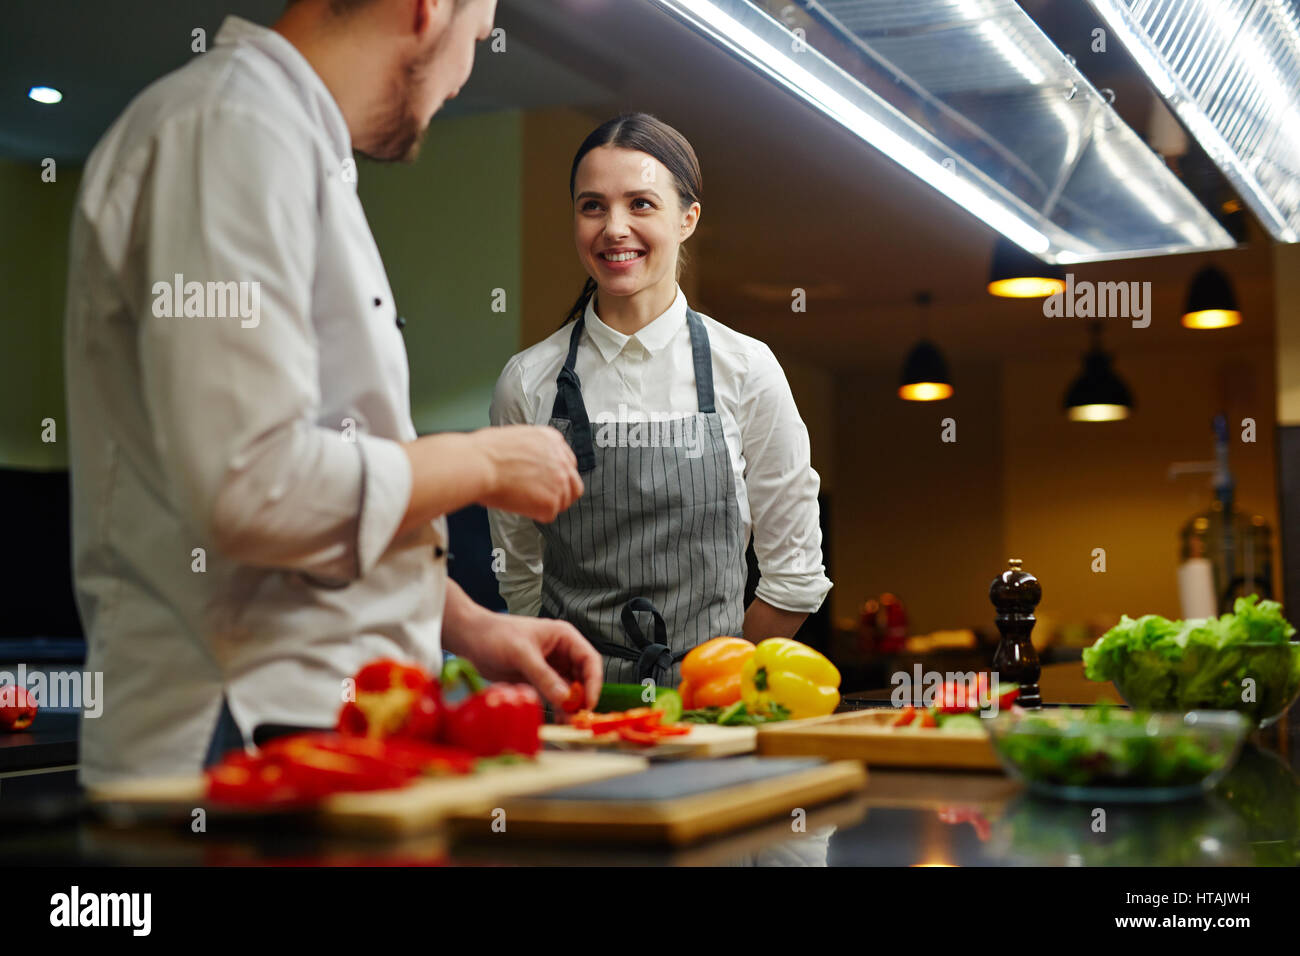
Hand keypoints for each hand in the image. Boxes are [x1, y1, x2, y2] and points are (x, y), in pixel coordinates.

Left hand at [463, 613, 602, 709]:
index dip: (593, 682)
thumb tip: (566, 699)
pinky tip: (558, 721)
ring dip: (571, 706)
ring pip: (570, 690)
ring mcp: (551, 668)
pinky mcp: (538, 681)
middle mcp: (562, 653)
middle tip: (579, 719)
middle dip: (583, 698)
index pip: (589, 660)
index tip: (588, 703)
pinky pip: (554, 696)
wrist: (470, 639)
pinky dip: (558, 708)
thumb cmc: (495, 635)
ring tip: (569, 725)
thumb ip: (544, 676)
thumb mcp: (521, 654)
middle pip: (583, 678)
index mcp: (564, 637)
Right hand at [474, 425, 582, 521]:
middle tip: (542, 498)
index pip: (567, 463)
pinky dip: (535, 514)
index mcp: (552, 440)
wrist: (480, 463)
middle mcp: (561, 460)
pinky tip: (519, 505)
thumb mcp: (517, 437)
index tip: (546, 481)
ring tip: (525, 501)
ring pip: (563, 501)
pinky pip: (548, 514)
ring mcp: (559, 481)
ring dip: (546, 504)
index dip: (556, 475)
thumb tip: (530, 463)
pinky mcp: (551, 501)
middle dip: (561, 493)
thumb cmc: (486, 451)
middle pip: (573, 484)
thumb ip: (533, 450)